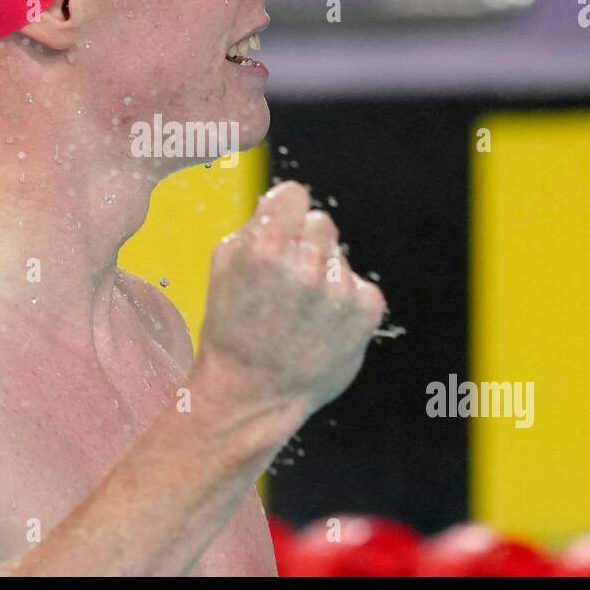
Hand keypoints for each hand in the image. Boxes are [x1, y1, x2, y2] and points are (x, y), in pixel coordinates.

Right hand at [198, 182, 386, 415]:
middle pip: (321, 222)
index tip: (281, 231)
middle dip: (304, 245)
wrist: (253, 394)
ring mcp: (339, 289)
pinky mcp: (365, 311)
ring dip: (323, 276)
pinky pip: (360, 286)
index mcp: (265, 247)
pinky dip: (345, 303)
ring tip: (301, 312)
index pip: (295, 194)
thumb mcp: (223, 269)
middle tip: (287, 283)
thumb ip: (252, 227)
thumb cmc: (232, 332)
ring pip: (338, 256)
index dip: (285, 213)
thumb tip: (280, 202)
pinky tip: (322, 326)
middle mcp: (305, 264)